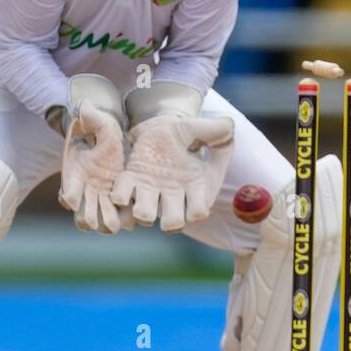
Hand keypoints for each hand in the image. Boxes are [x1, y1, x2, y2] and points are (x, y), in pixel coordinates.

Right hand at [58, 100, 126, 233]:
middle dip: (91, 219)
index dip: (70, 198)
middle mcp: (86, 190)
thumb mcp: (98, 120)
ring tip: (120, 220)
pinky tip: (133, 213)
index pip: (68, 194)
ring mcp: (101, 197)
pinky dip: (125, 219)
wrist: (112, 135)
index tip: (72, 197)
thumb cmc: (101, 128)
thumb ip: (90, 116)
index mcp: (76, 175)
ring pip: (99, 223)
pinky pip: (119, 217)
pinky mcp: (118, 199)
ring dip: (107, 224)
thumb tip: (85, 105)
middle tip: (102, 215)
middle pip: (83, 217)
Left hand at [110, 115, 234, 231]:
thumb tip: (229, 127)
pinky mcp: (131, 182)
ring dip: (143, 214)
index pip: (198, 210)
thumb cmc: (181, 133)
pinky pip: (122, 196)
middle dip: (171, 223)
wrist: (155, 128)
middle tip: (168, 219)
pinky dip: (121, 197)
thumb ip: (215, 129)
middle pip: (173, 222)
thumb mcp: (197, 128)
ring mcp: (150, 190)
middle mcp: (172, 194)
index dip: (197, 213)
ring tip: (142, 207)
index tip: (196, 209)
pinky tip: (122, 192)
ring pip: (145, 215)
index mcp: (194, 186)